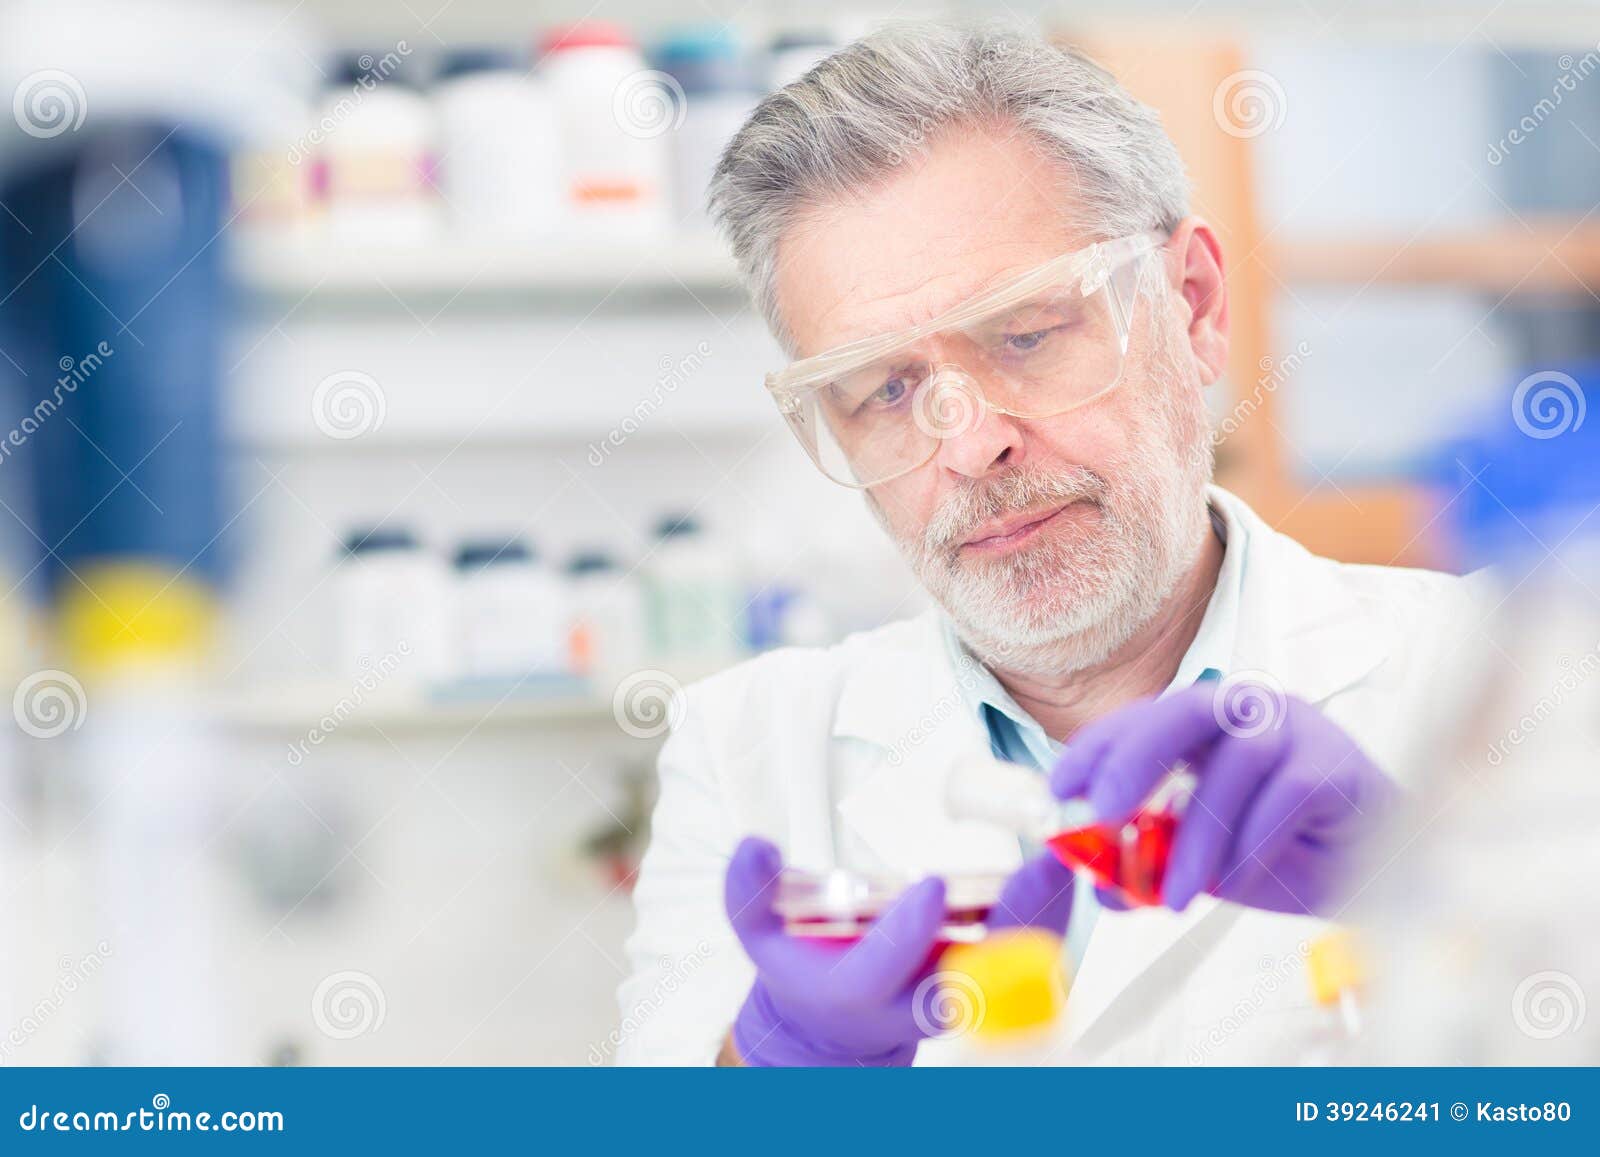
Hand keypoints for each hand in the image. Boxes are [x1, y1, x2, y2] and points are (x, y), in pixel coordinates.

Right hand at [724, 837, 1073, 1065]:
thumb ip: (749, 890)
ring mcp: (958, 996)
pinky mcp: (987, 984)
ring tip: (1064, 860)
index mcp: (857, 990)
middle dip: (1010, 929)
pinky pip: (1028, 956)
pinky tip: (1064, 871)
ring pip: (1014, 971)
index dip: (907, 934)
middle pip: (973, 980)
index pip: (884, 970)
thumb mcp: (757, 929)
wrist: (835, 1020)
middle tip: (1037, 872)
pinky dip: (1049, 915)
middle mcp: (915, 1001)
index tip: (929, 886)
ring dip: (1044, 918)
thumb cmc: (800, 965)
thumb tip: (752, 846)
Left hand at [1048, 682, 1397, 915]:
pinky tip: (1236, 885)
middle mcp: (1247, 711)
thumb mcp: (1203, 861)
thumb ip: (1152, 867)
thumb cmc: (1282, 852)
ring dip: (1197, 836)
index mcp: (1205, 723)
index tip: (1060, 788)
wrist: (1376, 870)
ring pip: (1234, 765)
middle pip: (1182, 712)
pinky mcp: (1336, 763)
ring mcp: (1296, 729)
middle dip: (1134, 760)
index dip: (1096, 748)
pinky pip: (1285, 796)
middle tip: (1103, 816)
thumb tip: (1099, 892)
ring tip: (1174, 897)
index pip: (1140, 719)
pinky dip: (1252, 844)